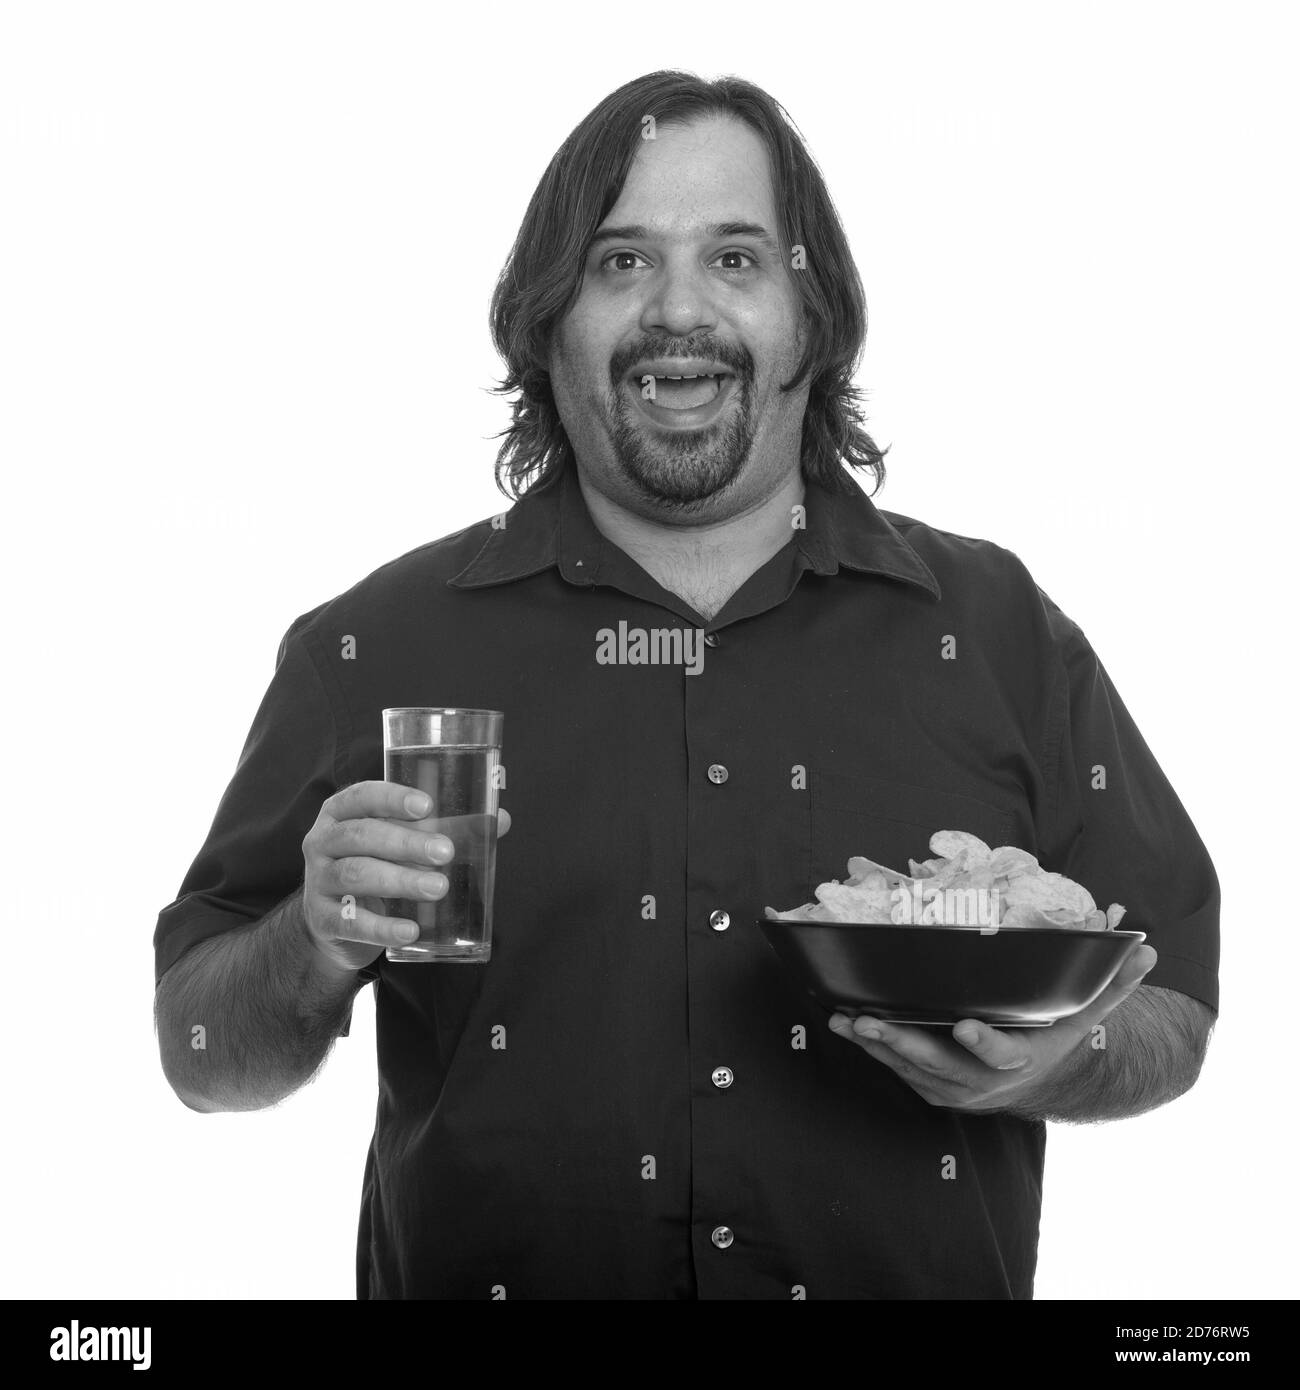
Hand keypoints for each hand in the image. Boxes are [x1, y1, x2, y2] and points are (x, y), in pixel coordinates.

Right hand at [301, 780, 510, 973]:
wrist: (334, 925)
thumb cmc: (377, 868)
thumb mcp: (400, 845)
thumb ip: (446, 829)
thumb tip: (500, 820)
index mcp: (341, 813)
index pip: (362, 796)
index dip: (392, 798)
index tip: (427, 806)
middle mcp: (323, 841)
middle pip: (362, 835)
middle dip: (406, 843)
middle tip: (446, 853)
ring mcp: (318, 880)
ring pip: (357, 875)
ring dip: (400, 880)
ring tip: (438, 888)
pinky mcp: (322, 919)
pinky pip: (351, 921)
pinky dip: (383, 927)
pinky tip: (411, 931)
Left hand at [827, 944, 1157, 1112]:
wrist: (1033, 1081)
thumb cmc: (1054, 1036)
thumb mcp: (1084, 1013)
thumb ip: (1111, 984)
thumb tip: (1147, 949)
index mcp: (1021, 1060)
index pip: (1003, 1055)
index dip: (983, 1045)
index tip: (965, 1027)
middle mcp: (983, 1081)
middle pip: (941, 1066)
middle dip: (906, 1045)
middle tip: (874, 1022)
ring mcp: (951, 1086)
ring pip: (909, 1068)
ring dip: (876, 1045)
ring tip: (847, 1020)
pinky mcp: (926, 1083)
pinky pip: (893, 1066)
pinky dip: (868, 1046)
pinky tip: (840, 1021)